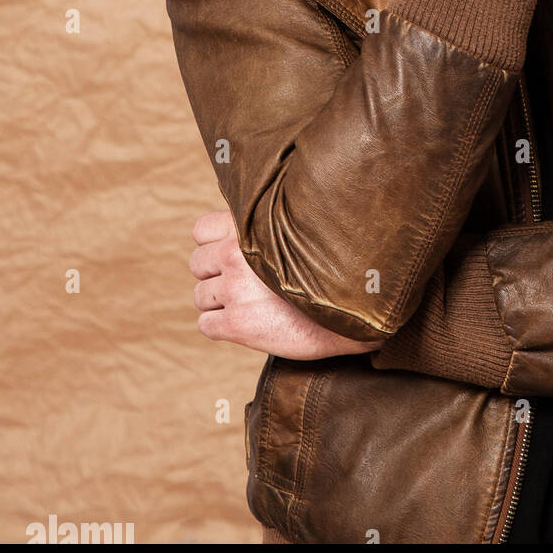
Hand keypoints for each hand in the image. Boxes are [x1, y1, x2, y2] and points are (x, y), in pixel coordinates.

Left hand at [189, 210, 379, 359]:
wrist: (355, 311)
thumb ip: (267, 226)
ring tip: (253, 303)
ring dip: (220, 302)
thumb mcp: (299, 231)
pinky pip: (206, 324)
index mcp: (250, 225)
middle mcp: (236, 253)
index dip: (215, 243)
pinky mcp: (237, 324)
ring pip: (200, 296)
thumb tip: (245, 228)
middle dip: (217, 274)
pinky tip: (251, 323)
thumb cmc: (332, 268)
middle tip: (248, 283)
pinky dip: (223, 327)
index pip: (200, 230)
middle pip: (197, 264)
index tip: (237, 253)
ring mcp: (235, 289)